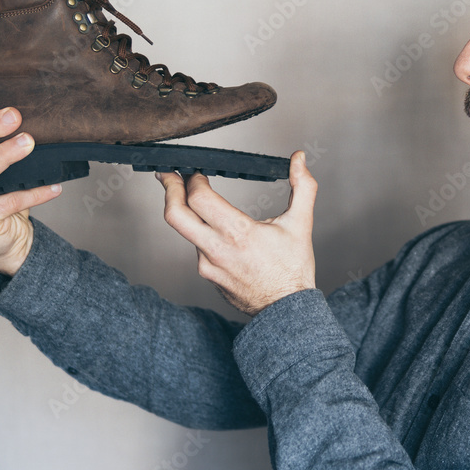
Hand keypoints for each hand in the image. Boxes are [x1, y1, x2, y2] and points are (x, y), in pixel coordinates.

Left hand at [156, 151, 316, 315]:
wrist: (287, 311)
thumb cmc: (294, 269)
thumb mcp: (301, 223)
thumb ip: (302, 186)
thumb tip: (299, 159)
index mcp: (238, 232)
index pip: (198, 198)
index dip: (192, 179)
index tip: (196, 172)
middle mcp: (217, 250)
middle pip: (175, 215)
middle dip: (168, 189)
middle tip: (168, 175)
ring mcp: (209, 266)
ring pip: (189, 233)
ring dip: (191, 214)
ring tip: (198, 201)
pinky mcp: (209, 277)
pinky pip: (199, 251)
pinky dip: (204, 236)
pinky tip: (218, 233)